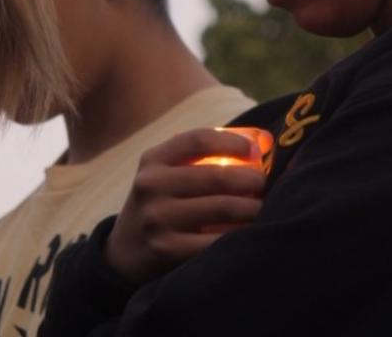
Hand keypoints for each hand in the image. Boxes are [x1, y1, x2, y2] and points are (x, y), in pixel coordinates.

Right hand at [104, 128, 267, 282]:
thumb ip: (206, 155)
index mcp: (154, 160)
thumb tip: (266, 141)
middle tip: (265, 185)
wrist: (125, 251)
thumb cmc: (163, 203)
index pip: (198, 139)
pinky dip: (237, 236)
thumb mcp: (168, 173)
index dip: (233, 141)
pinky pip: (214, 241)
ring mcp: (156, 219)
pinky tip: (247, 234)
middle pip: (216, 176)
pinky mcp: (165, 249)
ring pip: (221, 208)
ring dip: (252, 208)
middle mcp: (151, 185)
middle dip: (252, 180)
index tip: (256, 150)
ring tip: (263, 209)